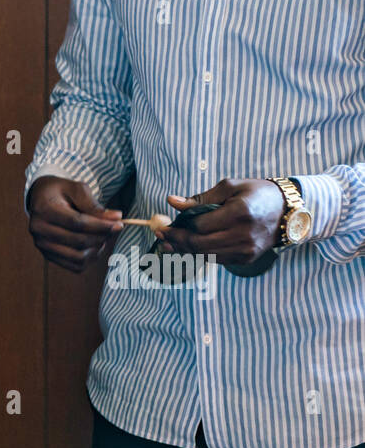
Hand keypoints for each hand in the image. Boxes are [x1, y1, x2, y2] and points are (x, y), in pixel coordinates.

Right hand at [26, 176, 123, 272]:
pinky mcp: (48, 256)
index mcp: (45, 210)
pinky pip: (74, 266)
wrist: (40, 200)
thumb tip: (116, 218)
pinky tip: (95, 246)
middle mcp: (40, 231)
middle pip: (78, 241)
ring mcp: (42, 246)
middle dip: (102, 236)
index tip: (118, 224)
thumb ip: (94, 205)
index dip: (100, 226)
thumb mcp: (76, 189)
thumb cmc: (60, 192)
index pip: (77, 223)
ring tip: (104, 237)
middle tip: (115, 228)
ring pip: (77, 257)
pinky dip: (90, 259)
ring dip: (96, 249)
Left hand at [156, 179, 285, 264]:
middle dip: (176, 241)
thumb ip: (200, 198)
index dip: (178, 228)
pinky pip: (216, 259)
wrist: (288, 211)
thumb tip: (171, 201)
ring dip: (184, 251)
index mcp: (240, 213)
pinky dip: (200, 254)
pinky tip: (188, 248)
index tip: (164, 225)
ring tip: (168, 244)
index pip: (199, 226)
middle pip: (199, 244)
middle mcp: (243, 234)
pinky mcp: (246, 259)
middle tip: (160, 236)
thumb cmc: (257, 194)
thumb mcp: (230, 187)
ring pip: (205, 256)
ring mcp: (245, 250)